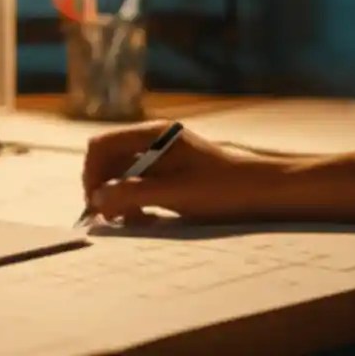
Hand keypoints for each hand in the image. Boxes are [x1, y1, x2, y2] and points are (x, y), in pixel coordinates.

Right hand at [82, 120, 279, 223]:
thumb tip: (96, 200)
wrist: (263, 191)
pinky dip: (134, 201)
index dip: (92, 174)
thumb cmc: (222, 188)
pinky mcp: (169, 172)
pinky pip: (138, 184)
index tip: (95, 204)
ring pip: (122, 174)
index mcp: (152, 134)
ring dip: (118, 198)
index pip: (102, 145)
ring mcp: (161, 155)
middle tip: (108, 219)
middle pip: (108, 160)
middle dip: (103, 188)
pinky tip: (144, 218)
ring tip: (130, 221)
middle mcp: (152, 139)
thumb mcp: (175, 193)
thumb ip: (133, 194)